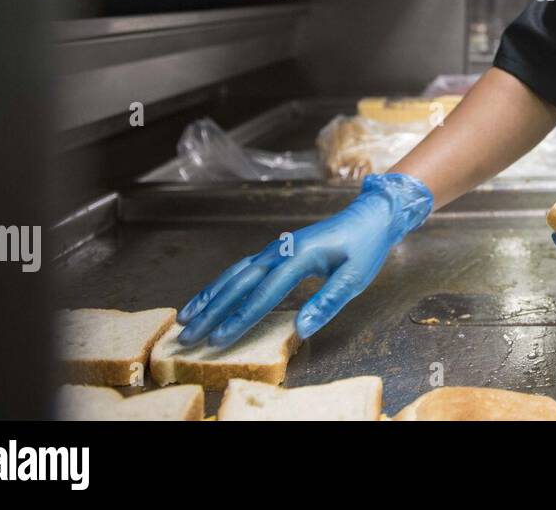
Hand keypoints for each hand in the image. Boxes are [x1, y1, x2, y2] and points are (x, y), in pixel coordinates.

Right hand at [176, 173, 431, 347]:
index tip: (219, 339)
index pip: (263, 294)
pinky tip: (209, 297)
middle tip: (187, 335)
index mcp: (300, 257)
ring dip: (209, 296)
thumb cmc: (365, 246)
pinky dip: (221, 284)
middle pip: (239, 284)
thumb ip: (327, 302)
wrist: (370, 216)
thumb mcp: (355, 277)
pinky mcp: (276, 252)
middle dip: (212, 311)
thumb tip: (302, 328)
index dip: (239, 319)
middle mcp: (280, 251)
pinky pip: (242, 269)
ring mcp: (275, 249)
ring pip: (234, 274)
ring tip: (185, 318)